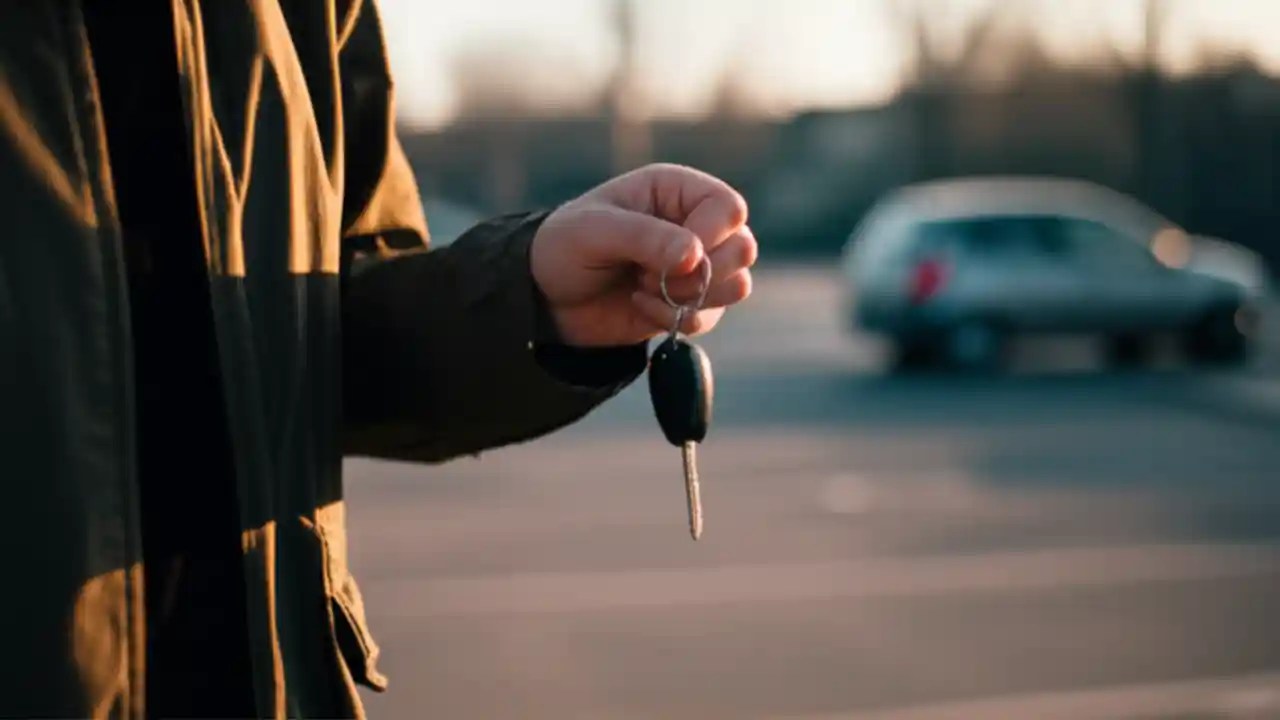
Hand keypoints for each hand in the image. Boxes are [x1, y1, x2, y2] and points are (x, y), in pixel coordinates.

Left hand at [530, 163, 757, 347]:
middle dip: (700, 274)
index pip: (729, 208)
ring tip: (644, 289)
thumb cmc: (564, 247)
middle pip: (743, 248)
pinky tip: (641, 306)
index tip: (674, 256)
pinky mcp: (691, 301)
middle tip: (650, 276)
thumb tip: (695, 257)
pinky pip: (712, 316)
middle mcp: (694, 223)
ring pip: (736, 285)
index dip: (710, 236)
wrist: (548, 298)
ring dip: (690, 298)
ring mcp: (697, 265)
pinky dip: (678, 319)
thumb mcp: (594, 232)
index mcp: (676, 190)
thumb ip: (646, 238)